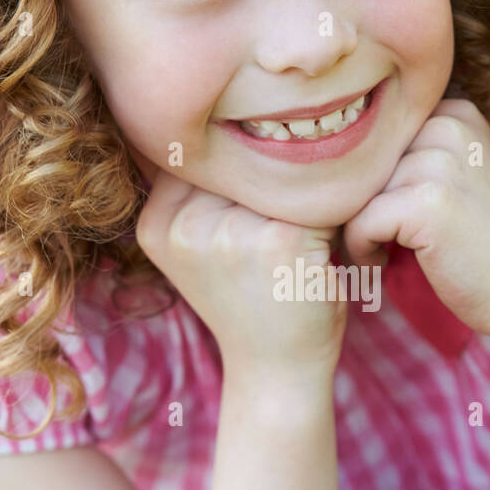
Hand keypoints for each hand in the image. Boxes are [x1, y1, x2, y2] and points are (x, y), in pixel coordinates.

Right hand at [135, 167, 350, 376]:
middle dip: (272, 177)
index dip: (238, 170)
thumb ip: (196, 194)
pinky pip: (319, 195)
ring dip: (305, 192)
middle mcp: (184, 225)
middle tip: (291, 215)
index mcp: (156, 224)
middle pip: (241, 160)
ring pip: (281, 173)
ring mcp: (229, 232)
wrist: (277, 372)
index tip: (257, 204)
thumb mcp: (199, 249)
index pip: (200, 155)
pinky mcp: (279, 240)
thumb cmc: (248, 303)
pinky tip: (328, 246)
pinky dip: (334, 214)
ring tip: (310, 230)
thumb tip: (219, 117)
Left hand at [342, 97, 489, 346]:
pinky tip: (385, 263)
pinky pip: (358, 222)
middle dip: (364, 202)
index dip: (376, 180)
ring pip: (356, 192)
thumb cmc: (484, 244)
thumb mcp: (457, 177)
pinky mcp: (426, 203)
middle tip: (387, 238)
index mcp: (457, 113)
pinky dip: (361, 249)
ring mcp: (441, 162)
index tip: (394, 213)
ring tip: (390, 251)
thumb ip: (411, 152)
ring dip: (360, 226)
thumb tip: (330, 145)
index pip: (379, 137)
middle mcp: (450, 126)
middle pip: (364, 162)